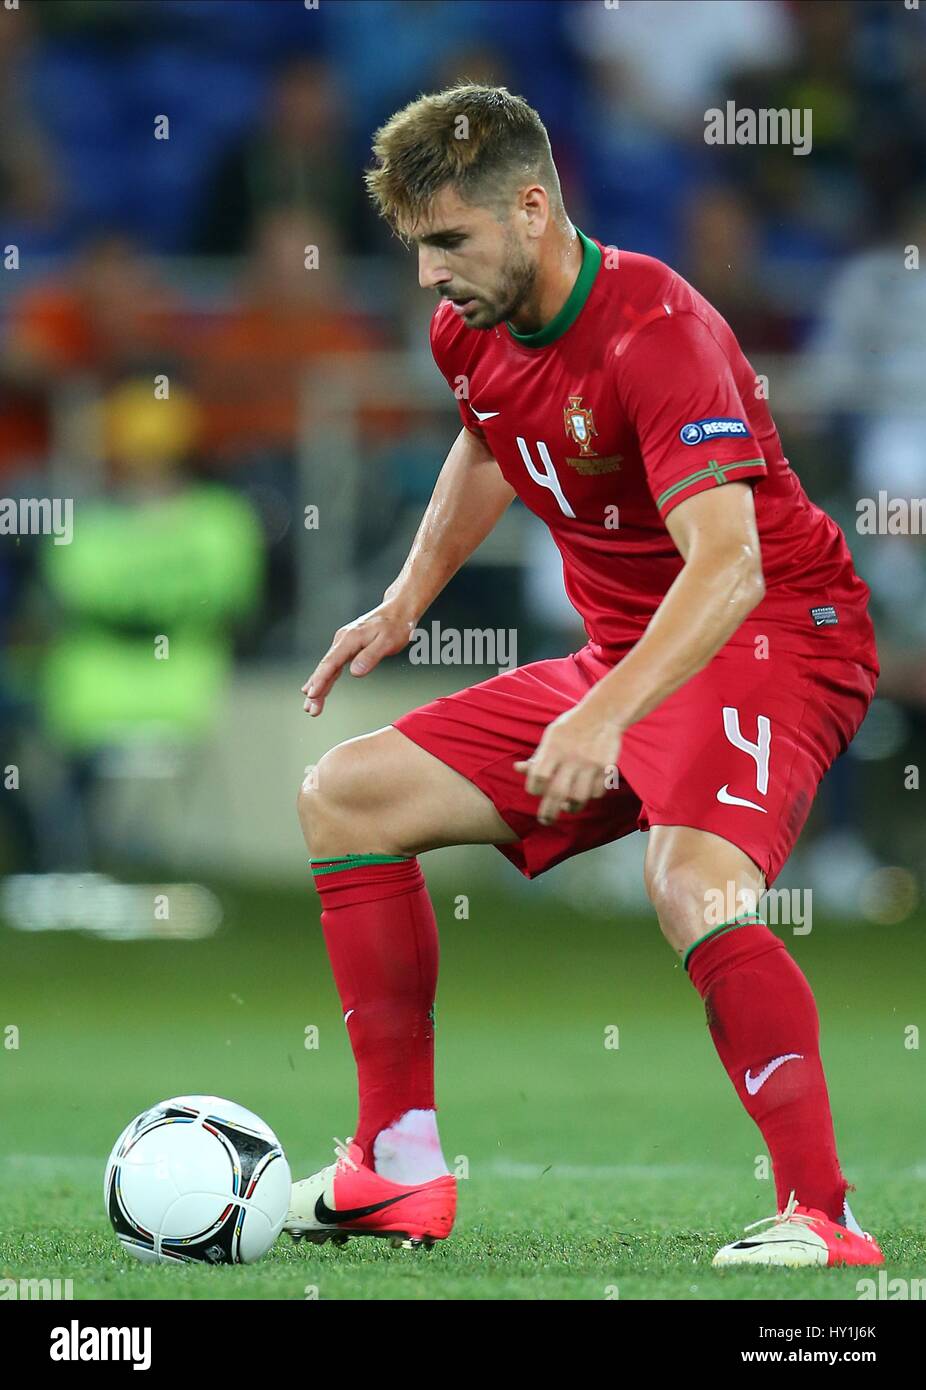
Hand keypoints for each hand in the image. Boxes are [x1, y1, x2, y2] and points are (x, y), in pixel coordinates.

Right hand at [302, 601, 416, 714]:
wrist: (398, 610)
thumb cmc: (396, 625)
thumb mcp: (388, 641)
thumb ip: (371, 656)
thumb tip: (355, 672)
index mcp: (349, 639)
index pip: (331, 663)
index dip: (320, 680)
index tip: (312, 694)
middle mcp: (342, 640)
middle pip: (325, 668)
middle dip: (316, 689)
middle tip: (310, 709)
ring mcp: (343, 643)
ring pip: (327, 668)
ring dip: (318, 687)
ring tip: (310, 706)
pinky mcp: (348, 647)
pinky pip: (333, 665)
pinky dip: (325, 678)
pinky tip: (317, 688)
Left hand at [514, 705, 621, 825]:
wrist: (603, 714)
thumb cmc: (571, 726)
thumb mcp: (551, 736)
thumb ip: (537, 756)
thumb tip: (517, 769)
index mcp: (554, 748)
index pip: (538, 777)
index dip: (534, 789)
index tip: (536, 792)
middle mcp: (571, 758)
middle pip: (556, 793)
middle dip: (548, 812)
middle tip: (545, 821)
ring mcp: (590, 764)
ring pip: (579, 798)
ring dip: (571, 808)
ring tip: (567, 807)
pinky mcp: (606, 768)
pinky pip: (597, 793)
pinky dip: (590, 797)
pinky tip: (586, 793)